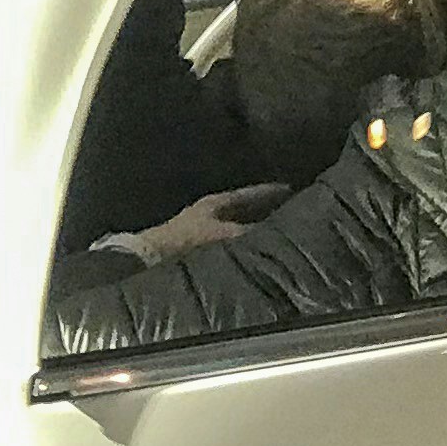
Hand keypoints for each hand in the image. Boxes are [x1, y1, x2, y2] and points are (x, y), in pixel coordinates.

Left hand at [119, 184, 289, 263]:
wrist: (156, 257)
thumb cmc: (187, 240)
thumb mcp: (222, 234)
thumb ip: (246, 233)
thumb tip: (268, 233)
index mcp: (216, 202)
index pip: (249, 193)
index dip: (270, 191)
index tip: (290, 188)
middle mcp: (212, 211)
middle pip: (245, 206)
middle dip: (266, 207)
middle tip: (290, 207)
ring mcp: (207, 227)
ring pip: (240, 221)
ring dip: (257, 224)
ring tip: (279, 226)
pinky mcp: (204, 243)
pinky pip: (234, 237)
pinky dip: (247, 238)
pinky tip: (256, 246)